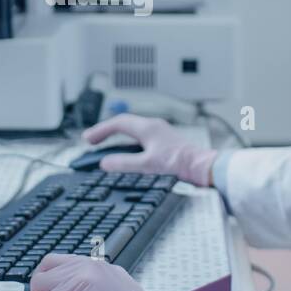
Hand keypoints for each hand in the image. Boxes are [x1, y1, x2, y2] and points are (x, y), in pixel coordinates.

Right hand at [81, 114, 217, 186]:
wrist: (202, 167)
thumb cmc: (179, 164)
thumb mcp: (147, 165)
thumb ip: (124, 163)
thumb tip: (105, 163)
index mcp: (148, 128)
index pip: (118, 123)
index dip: (100, 130)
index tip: (88, 139)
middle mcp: (154, 126)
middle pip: (124, 124)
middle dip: (106, 131)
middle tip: (93, 141)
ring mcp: (160, 133)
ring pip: (133, 130)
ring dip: (118, 136)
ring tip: (106, 146)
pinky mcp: (165, 142)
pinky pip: (141, 137)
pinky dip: (128, 142)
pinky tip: (127, 152)